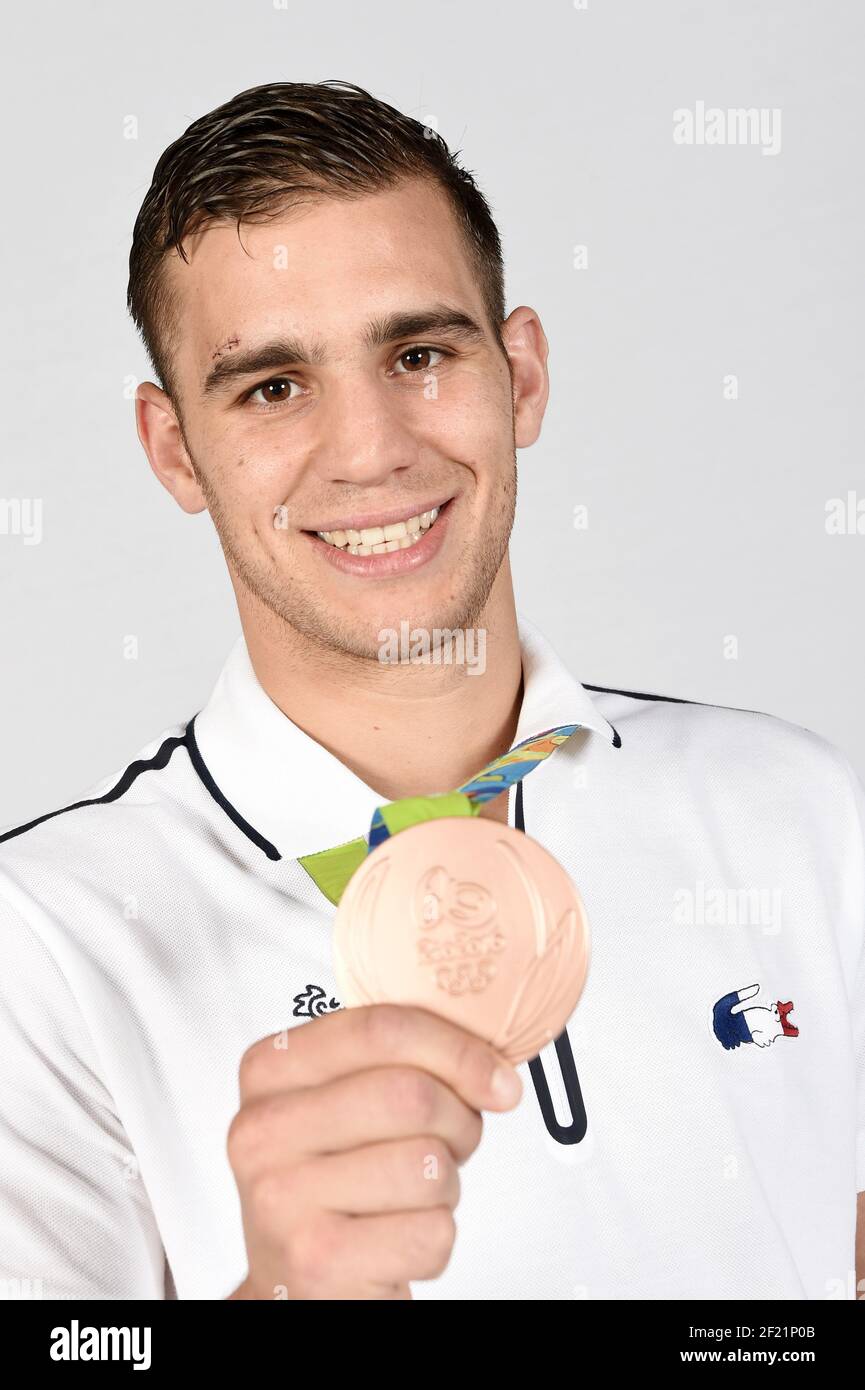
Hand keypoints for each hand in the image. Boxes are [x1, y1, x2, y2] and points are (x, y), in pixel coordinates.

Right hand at [225, 1003, 522, 1299]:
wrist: (293, 1282)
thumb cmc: (332, 1181)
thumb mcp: (342, 1101)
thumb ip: (399, 1061)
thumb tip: (494, 1072)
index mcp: (270, 1070)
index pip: (380, 1028)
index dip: (456, 1049)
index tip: (497, 1078)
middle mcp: (263, 1130)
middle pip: (409, 1095)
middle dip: (459, 1121)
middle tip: (452, 1143)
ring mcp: (283, 1198)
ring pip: (426, 1165)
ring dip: (445, 1186)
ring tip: (411, 1196)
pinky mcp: (317, 1262)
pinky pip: (431, 1232)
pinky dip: (437, 1240)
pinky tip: (398, 1240)